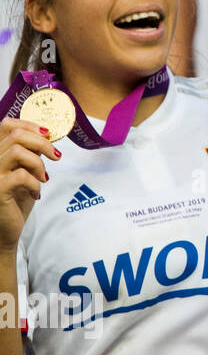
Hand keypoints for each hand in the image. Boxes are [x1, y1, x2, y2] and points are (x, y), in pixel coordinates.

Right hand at [0, 120, 59, 252]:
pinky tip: (36, 192)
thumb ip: (30, 153)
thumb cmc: (16, 200)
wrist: (4, 230)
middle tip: (56, 157)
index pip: (6, 124)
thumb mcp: (26, 170)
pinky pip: (21, 175)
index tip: (48, 134)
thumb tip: (46, 135)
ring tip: (44, 178)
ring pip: (18, 151)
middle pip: (17, 135)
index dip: (30, 124)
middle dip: (43, 143)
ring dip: (39, 163)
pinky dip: (35, 182)